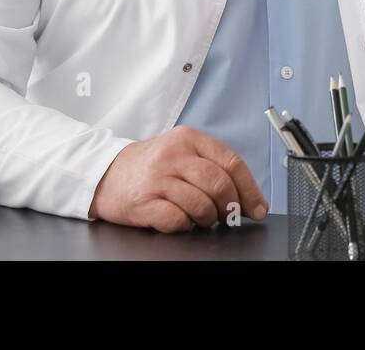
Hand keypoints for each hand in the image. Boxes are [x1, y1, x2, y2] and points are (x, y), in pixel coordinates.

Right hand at [88, 126, 267, 231]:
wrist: (107, 174)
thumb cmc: (153, 166)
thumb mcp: (183, 153)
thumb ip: (214, 168)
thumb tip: (249, 199)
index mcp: (189, 138)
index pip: (231, 162)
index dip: (250, 189)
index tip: (257, 208)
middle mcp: (173, 155)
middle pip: (219, 184)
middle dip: (230, 206)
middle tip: (228, 217)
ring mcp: (157, 178)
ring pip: (201, 203)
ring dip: (208, 218)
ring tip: (203, 219)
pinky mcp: (143, 202)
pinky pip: (177, 219)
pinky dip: (186, 225)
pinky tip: (182, 221)